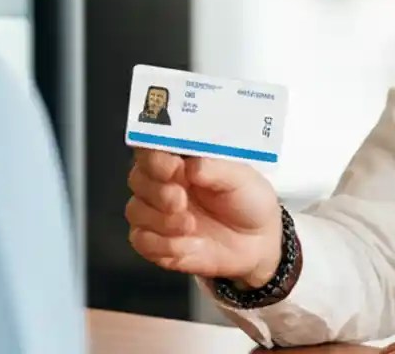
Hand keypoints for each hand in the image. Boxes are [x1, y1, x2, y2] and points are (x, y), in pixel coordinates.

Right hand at [126, 150, 283, 287]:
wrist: (259, 241)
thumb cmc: (248, 199)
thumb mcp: (241, 178)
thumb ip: (214, 168)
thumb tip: (190, 166)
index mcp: (180, 159)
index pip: (151, 148)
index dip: (155, 157)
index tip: (173, 168)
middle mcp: (162, 183)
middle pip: (137, 178)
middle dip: (157, 190)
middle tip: (180, 199)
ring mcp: (157, 213)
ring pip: (135, 210)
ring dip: (160, 219)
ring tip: (190, 225)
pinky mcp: (156, 243)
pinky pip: (142, 241)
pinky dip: (162, 244)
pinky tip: (187, 245)